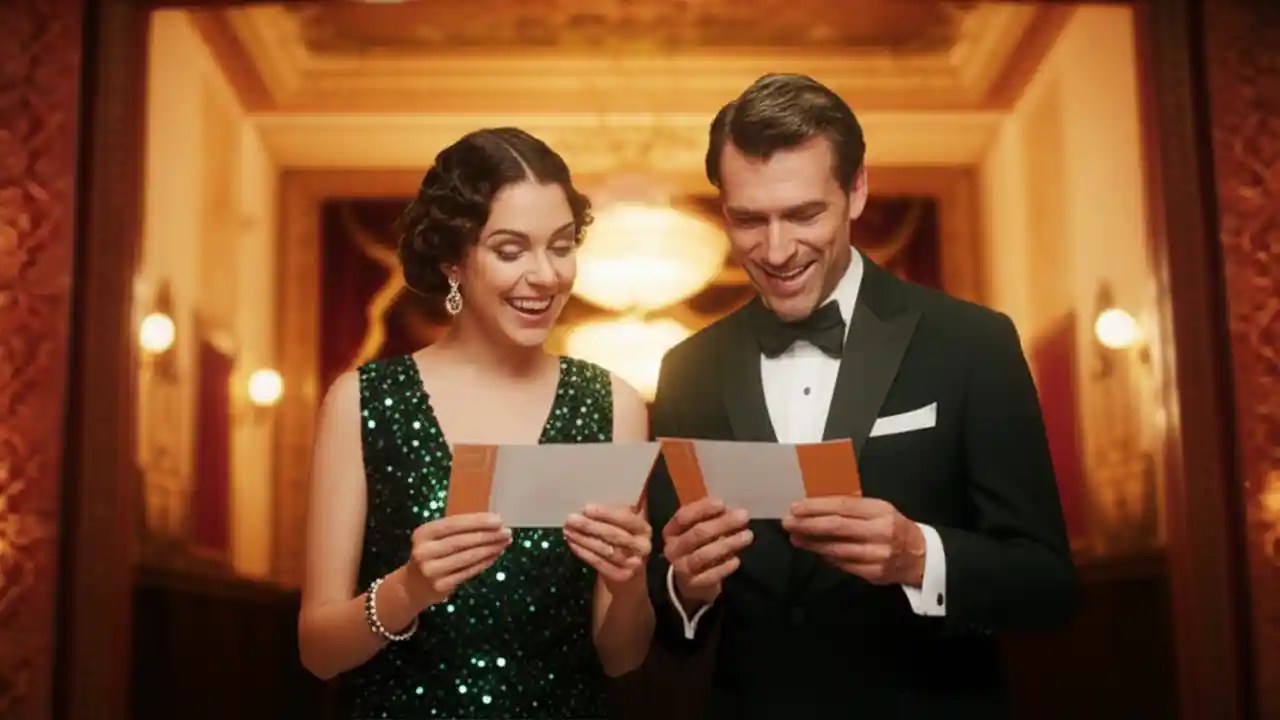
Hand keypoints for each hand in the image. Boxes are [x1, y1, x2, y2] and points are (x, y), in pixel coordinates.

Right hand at [402, 513, 511, 607]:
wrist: (412, 586)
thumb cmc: (431, 555)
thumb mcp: (435, 538)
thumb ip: (456, 530)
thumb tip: (492, 522)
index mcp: (423, 533)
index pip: (453, 524)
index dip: (477, 521)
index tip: (498, 520)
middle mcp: (424, 551)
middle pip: (462, 541)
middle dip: (488, 536)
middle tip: (506, 532)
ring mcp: (431, 570)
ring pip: (468, 557)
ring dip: (490, 549)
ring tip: (504, 542)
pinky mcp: (440, 586)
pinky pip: (468, 572)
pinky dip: (484, 563)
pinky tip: (495, 555)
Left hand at [563, 504, 651, 590]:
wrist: (628, 567)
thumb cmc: (622, 538)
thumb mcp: (623, 523)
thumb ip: (611, 514)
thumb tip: (587, 511)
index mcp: (644, 529)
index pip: (626, 519)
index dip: (606, 513)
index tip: (586, 508)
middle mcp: (643, 547)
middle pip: (613, 535)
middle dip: (589, 526)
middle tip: (571, 519)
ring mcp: (633, 564)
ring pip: (605, 550)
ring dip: (583, 539)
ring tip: (568, 531)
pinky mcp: (621, 575)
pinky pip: (599, 563)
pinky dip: (584, 553)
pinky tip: (573, 544)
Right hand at [663, 498, 752, 609]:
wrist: (688, 582)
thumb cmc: (697, 547)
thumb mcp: (698, 529)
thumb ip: (712, 518)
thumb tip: (732, 511)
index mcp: (671, 531)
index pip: (683, 516)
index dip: (703, 509)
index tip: (722, 504)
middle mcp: (673, 549)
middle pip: (697, 533)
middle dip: (723, 524)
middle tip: (744, 517)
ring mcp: (681, 568)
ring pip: (705, 554)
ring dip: (729, 543)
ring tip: (747, 536)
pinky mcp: (694, 585)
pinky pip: (711, 575)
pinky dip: (726, 566)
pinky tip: (737, 559)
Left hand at [782, 496, 925, 585]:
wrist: (920, 557)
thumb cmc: (893, 527)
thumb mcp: (880, 510)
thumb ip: (853, 508)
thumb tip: (816, 506)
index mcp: (881, 511)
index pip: (843, 507)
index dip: (816, 507)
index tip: (795, 507)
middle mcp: (880, 533)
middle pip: (837, 528)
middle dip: (808, 525)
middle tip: (788, 523)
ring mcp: (877, 556)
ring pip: (837, 549)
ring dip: (812, 543)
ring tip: (795, 538)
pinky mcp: (874, 574)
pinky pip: (843, 565)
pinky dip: (826, 557)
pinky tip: (815, 551)